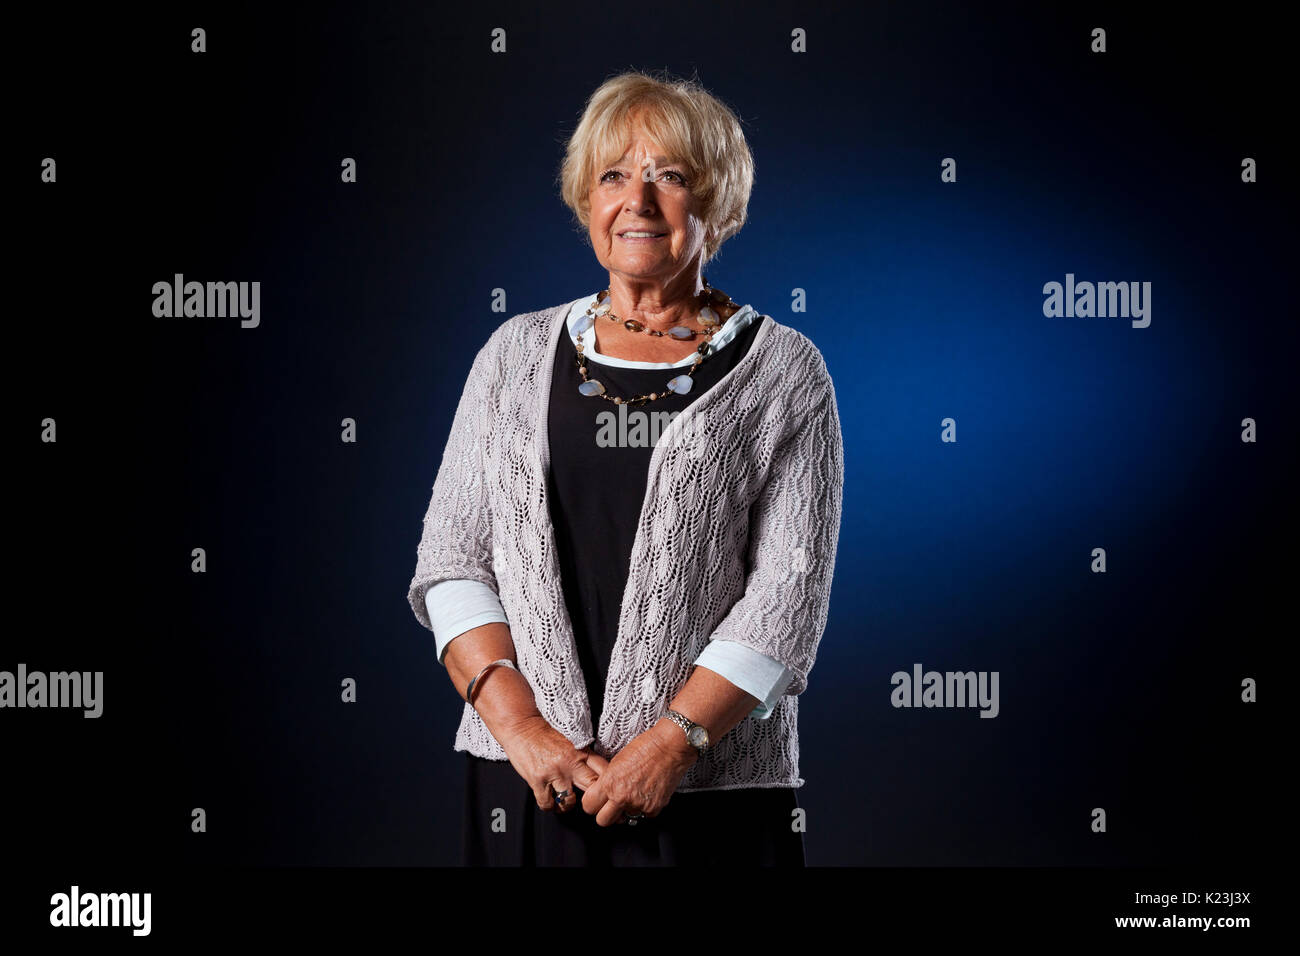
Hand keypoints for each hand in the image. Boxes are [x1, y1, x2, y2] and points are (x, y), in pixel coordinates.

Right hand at [497, 714, 601, 812]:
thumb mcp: (570, 744)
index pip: (604, 770)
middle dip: (593, 799)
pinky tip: (550, 801)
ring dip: (567, 806)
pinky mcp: (537, 779)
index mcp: (580, 752)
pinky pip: (547, 803)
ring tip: (564, 803)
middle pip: (592, 786)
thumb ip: (583, 759)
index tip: (607, 792)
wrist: (522, 727)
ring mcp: (554, 772)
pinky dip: (549, 806)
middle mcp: (569, 762)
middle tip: (590, 804)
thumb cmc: (545, 736)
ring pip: (569, 801)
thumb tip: (598, 775)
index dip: (609, 784)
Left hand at [580, 720, 697, 825]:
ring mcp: (638, 805)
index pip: (588, 806)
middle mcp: (622, 797)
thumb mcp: (617, 761)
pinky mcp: (654, 808)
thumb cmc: (645, 747)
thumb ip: (608, 781)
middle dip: (606, 814)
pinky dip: (646, 806)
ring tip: (636, 791)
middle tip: (612, 804)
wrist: (670, 747)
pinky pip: (644, 814)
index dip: (592, 803)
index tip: (597, 800)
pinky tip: (649, 791)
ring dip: (629, 809)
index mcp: (609, 783)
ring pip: (626, 817)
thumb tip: (604, 794)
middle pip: (602, 821)